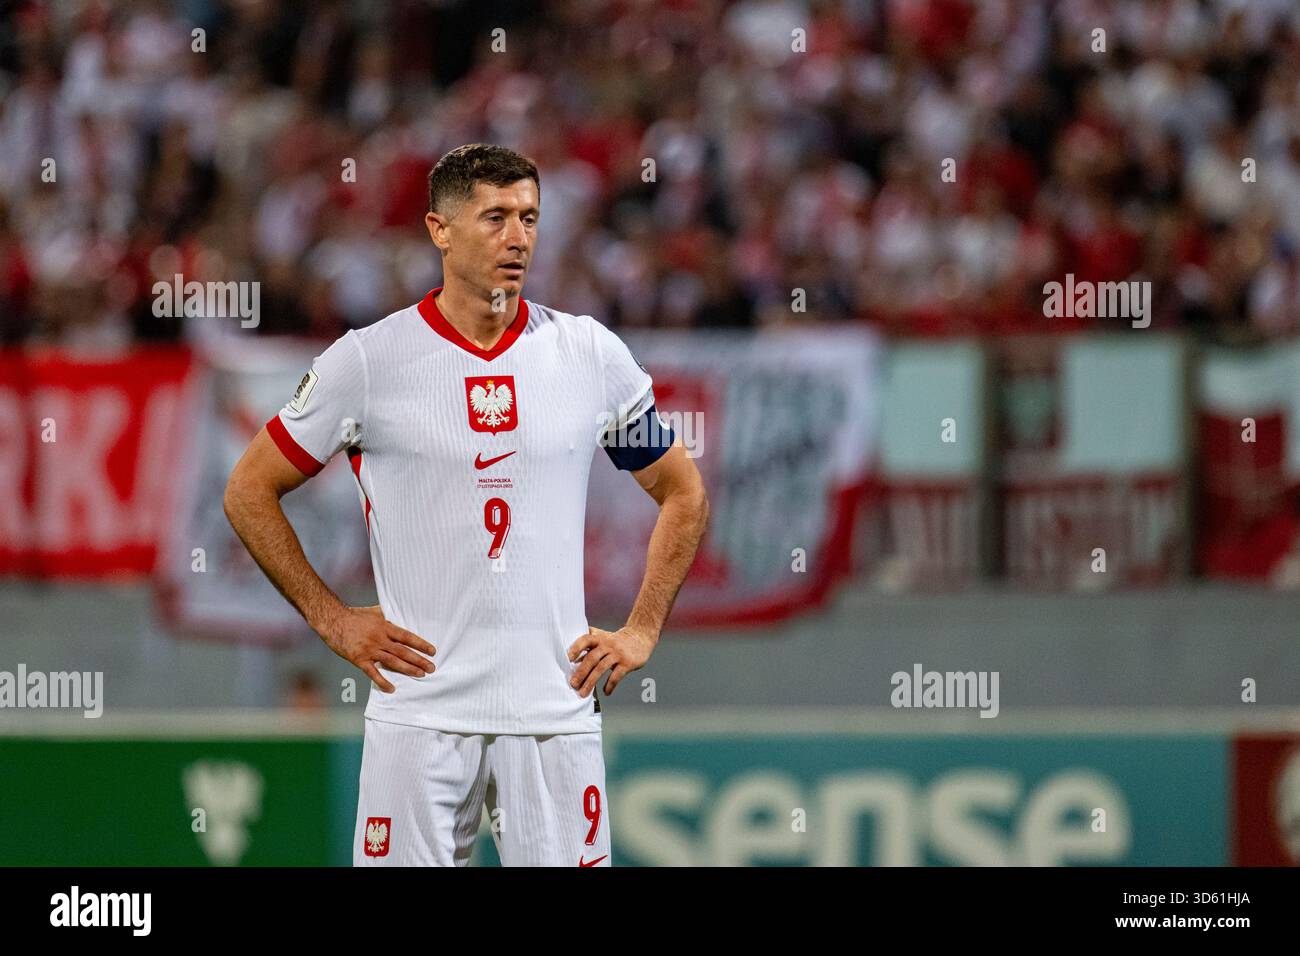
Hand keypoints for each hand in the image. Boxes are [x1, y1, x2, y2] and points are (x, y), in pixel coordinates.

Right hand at [318, 605, 434, 693]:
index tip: (432, 651)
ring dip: (407, 669)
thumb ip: (389, 614)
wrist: (333, 620)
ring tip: (420, 675)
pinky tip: (392, 689)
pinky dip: (382, 682)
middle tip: (432, 668)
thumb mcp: (375, 611)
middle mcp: (379, 639)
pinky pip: (372, 673)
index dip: (421, 644)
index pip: (407, 637)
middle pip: (403, 651)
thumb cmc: (355, 615)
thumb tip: (403, 611)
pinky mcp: (359, 659)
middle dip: (419, 660)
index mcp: (385, 627)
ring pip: (392, 662)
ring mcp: (369, 650)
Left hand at [566, 625, 657, 696]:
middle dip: (581, 672)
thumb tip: (569, 656)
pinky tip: (606, 692)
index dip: (576, 648)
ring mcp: (618, 654)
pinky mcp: (627, 663)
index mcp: (599, 638)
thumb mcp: (603, 636)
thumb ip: (588, 642)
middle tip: (573, 684)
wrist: (640, 637)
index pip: (585, 640)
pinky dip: (610, 685)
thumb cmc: (616, 640)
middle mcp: (608, 645)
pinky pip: (616, 676)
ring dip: (591, 682)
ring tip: (583, 693)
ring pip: (601, 668)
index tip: (568, 660)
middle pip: (591, 658)